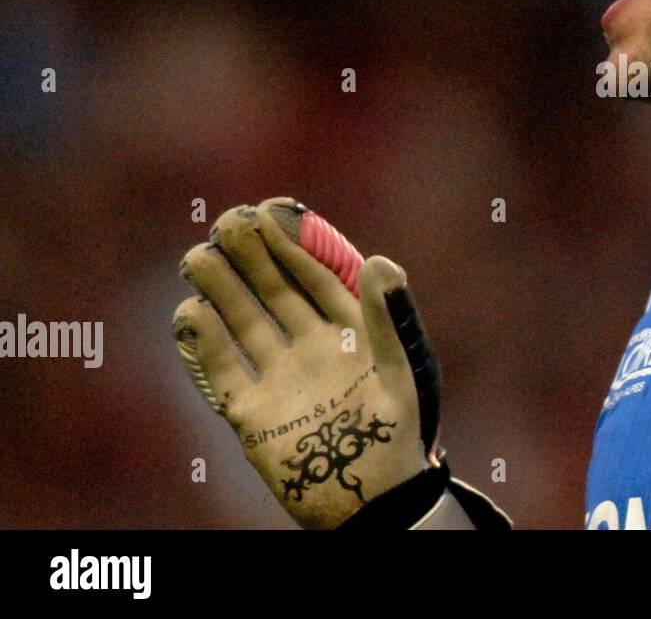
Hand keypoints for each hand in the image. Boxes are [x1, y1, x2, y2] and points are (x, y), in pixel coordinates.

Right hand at [171, 197, 441, 528]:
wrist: (372, 500)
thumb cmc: (398, 433)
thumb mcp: (401, 370)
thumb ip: (389, 318)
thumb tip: (381, 260)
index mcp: (349, 330)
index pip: (317, 274)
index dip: (294, 242)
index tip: (269, 210)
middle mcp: (310, 346)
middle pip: (274, 291)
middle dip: (250, 257)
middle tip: (225, 222)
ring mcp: (279, 377)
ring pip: (243, 322)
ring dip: (220, 290)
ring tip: (197, 258)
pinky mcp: (251, 413)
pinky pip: (221, 371)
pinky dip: (203, 344)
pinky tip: (189, 315)